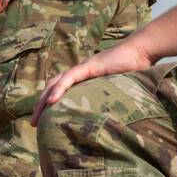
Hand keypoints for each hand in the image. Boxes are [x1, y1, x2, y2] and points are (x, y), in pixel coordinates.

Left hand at [31, 37, 157, 127]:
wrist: (142, 52)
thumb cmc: (134, 72)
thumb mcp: (117, 91)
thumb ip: (109, 102)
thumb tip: (108, 124)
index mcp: (84, 80)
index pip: (60, 91)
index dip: (49, 104)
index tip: (43, 121)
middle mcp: (79, 73)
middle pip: (52, 88)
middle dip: (41, 105)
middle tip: (33, 124)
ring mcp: (83, 68)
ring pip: (56, 83)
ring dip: (44, 100)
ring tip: (37, 117)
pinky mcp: (89, 66)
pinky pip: (69, 78)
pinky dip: (59, 90)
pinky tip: (51, 101)